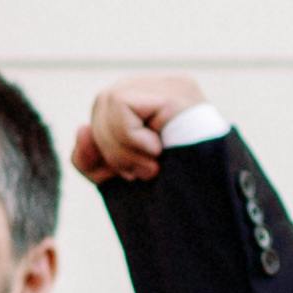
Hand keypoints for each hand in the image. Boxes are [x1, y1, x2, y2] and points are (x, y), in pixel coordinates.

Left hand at [72, 74, 210, 183]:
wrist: (210, 207)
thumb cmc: (170, 191)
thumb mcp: (116, 176)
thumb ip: (88, 156)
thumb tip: (82, 128)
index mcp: (149, 100)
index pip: (102, 111)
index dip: (103, 148)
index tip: (128, 175)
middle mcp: (160, 85)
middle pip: (102, 103)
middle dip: (111, 149)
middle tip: (142, 173)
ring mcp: (170, 85)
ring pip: (109, 101)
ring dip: (123, 147)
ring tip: (152, 166)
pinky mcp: (175, 94)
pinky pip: (122, 106)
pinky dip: (131, 138)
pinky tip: (158, 151)